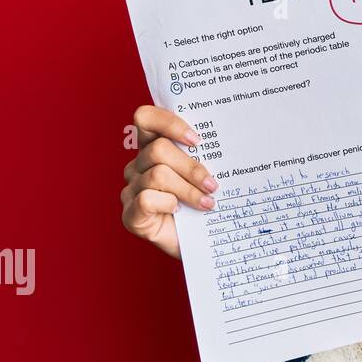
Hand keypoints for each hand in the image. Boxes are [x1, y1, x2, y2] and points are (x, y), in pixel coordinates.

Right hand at [120, 105, 216, 259]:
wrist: (204, 242)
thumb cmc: (205, 203)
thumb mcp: (208, 174)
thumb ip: (207, 154)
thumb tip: (230, 135)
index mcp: (154, 148)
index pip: (146, 118)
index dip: (169, 123)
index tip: (198, 140)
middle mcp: (138, 166)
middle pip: (158, 149)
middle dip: (191, 167)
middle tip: (213, 184)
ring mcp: (131, 190)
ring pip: (157, 174)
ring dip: (189, 190)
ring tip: (208, 202)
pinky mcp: (130, 215)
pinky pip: (147, 198)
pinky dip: (169, 203)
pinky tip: (179, 211)